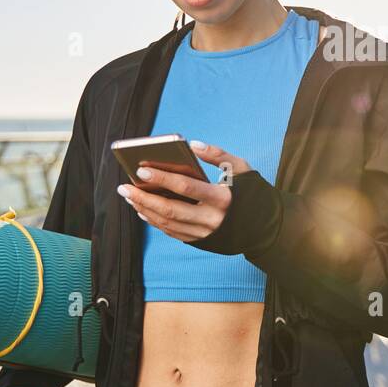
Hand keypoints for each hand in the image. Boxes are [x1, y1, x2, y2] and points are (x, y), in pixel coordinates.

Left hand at [119, 141, 255, 242]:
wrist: (263, 227)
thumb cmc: (251, 193)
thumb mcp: (241, 169)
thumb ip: (219, 155)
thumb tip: (194, 145)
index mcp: (222, 199)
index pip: (186, 188)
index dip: (162, 178)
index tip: (142, 168)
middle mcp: (211, 219)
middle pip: (170, 209)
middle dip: (143, 197)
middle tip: (124, 187)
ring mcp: (204, 233)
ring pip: (167, 223)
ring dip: (144, 209)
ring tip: (128, 196)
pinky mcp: (199, 241)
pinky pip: (171, 232)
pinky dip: (154, 220)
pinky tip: (142, 209)